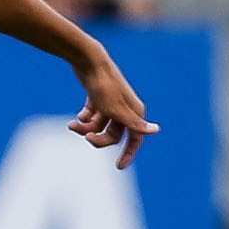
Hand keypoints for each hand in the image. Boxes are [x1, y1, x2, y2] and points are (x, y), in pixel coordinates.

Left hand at [70, 54, 158, 168]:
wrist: (88, 62)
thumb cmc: (103, 86)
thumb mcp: (116, 109)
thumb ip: (134, 123)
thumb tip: (156, 130)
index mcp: (135, 112)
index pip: (135, 139)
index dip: (128, 153)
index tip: (120, 167)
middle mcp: (125, 109)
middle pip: (112, 135)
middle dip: (97, 138)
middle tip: (84, 136)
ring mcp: (111, 104)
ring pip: (98, 126)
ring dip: (85, 128)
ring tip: (72, 125)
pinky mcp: (97, 98)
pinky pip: (91, 117)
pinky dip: (84, 118)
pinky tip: (79, 115)